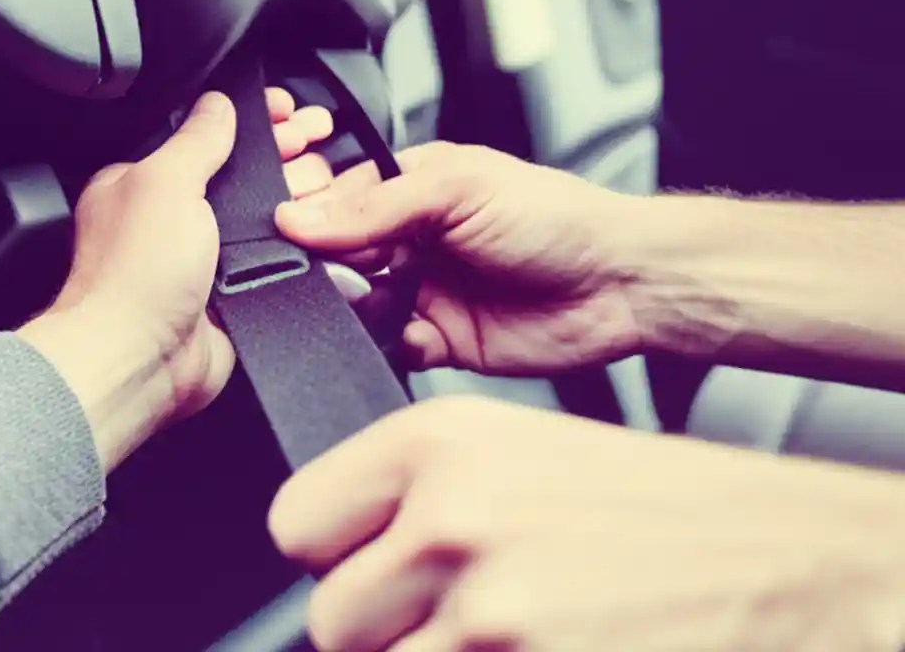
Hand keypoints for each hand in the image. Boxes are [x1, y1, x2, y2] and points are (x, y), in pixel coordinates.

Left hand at [21, 89, 332, 468]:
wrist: (141, 361)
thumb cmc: (131, 275)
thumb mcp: (165, 180)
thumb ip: (198, 138)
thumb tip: (217, 104)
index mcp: (146, 183)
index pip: (207, 137)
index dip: (253, 121)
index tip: (289, 111)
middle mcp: (174, 221)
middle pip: (244, 175)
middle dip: (285, 154)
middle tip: (317, 139)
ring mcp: (204, 262)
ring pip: (264, 221)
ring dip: (298, 200)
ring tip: (328, 181)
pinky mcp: (230, 298)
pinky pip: (273, 266)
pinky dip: (299, 250)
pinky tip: (321, 232)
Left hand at [270, 397, 904, 650]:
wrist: (779, 559)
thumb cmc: (651, 509)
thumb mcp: (514, 456)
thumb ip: (412, 493)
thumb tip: (333, 549)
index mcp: (438, 442)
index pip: (293, 522)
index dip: (329, 556)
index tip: (362, 568)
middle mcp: (452, 520)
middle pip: (331, 618)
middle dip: (382, 629)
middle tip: (455, 614)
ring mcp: (488, 615)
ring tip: (506, 635)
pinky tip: (541, 650)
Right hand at [276, 141, 643, 373]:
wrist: (620, 285)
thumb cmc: (557, 218)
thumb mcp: (457, 191)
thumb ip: (374, 207)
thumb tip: (300, 218)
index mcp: (412, 188)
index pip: (336, 200)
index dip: (311, 217)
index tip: (293, 233)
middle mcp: (413, 238)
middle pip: (339, 256)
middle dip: (331, 268)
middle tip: (343, 272)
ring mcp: (425, 290)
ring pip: (360, 305)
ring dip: (358, 310)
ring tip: (379, 303)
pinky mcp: (442, 339)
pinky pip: (394, 346)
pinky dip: (395, 344)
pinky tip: (417, 333)